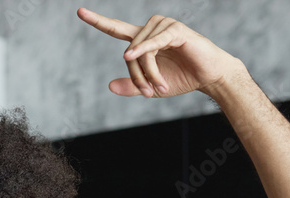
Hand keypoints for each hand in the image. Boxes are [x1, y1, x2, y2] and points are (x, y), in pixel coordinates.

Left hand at [77, 8, 243, 98]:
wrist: (209, 77)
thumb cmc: (182, 78)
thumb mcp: (151, 87)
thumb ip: (132, 86)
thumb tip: (109, 86)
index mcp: (143, 39)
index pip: (117, 28)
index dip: (98, 21)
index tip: (80, 11)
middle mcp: (151, 28)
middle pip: (128, 50)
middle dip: (137, 76)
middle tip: (149, 93)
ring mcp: (163, 26)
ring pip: (139, 50)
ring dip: (147, 73)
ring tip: (159, 87)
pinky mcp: (176, 30)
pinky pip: (153, 43)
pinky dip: (145, 52)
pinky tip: (131, 55)